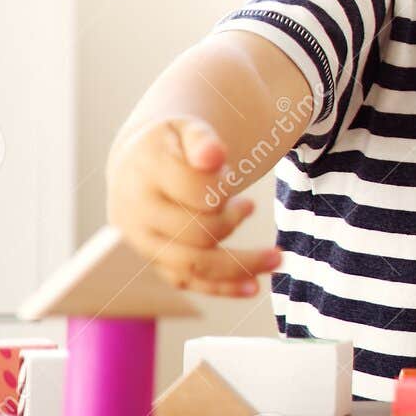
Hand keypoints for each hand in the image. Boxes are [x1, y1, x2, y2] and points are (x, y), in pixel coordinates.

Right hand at [106, 117, 280, 296]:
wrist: (139, 165)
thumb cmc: (172, 143)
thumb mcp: (187, 127)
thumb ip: (202, 138)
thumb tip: (213, 155)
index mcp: (144, 172)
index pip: (195, 192)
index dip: (222, 187)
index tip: (232, 175)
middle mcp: (137, 212)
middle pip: (196, 233)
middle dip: (232, 221)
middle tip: (249, 205)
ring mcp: (144, 241)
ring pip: (194, 265)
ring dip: (240, 265)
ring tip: (278, 258)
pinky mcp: (155, 260)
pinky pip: (189, 281)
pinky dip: (223, 287)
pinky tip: (254, 286)